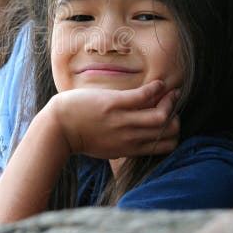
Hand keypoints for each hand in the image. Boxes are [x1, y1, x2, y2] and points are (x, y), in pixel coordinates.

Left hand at [45, 80, 178, 158]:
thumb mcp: (106, 149)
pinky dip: (156, 89)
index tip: (169, 118)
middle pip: (168, 130)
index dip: (172, 131)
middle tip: (171, 102)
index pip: (166, 146)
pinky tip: (157, 84)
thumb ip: (122, 147)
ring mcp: (122, 122)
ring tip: (169, 92)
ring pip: (161, 115)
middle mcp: (130, 138)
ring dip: (170, 101)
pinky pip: (143, 97)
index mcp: (129, 149)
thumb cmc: (79, 135)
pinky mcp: (113, 105)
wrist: (58, 128)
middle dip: (175, 115)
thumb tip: (133, 145)